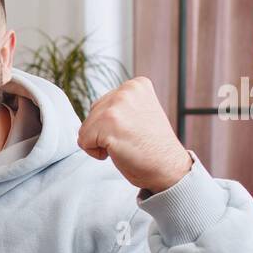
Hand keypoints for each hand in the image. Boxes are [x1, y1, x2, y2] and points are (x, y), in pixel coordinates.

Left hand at [77, 76, 192, 193]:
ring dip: (100, 143)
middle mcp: (126, 91)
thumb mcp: (139, 113)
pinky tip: (117, 152)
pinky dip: (95, 153)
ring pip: (86, 128)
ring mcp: (116, 107)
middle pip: (92, 114)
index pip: (102, 105)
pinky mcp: (108, 125)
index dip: (112, 125)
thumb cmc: (152, 146)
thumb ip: (120, 106)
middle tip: (130, 140)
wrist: (168, 168)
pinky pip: (83, 141)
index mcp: (135, 85)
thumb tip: (94, 111)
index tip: (134, 131)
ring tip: (125, 145)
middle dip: (104, 132)